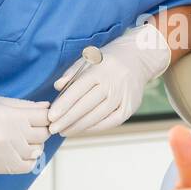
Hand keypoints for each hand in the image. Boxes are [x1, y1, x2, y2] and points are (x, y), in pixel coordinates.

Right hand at [0, 95, 49, 174]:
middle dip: (41, 128)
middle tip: (31, 126)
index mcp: (10, 115)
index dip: (45, 114)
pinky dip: (27, 159)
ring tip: (21, 138)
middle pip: (44, 134)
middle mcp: (10, 135)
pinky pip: (26, 167)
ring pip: (37, 150)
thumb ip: (24, 105)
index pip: (45, 116)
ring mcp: (5, 153)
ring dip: (34, 144)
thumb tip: (47, 107)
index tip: (40, 115)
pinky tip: (18, 151)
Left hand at [48, 22, 170, 136]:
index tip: (51, 116)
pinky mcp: (130, 107)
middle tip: (53, 128)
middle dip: (68, 119)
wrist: (139, 58)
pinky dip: (95, 127)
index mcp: (100, 69)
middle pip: (86, 105)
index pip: (78, 90)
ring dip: (79, 126)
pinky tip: (82, 130)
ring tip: (64, 131)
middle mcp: (113, 82)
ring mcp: (123, 96)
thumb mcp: (89, 59)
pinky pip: (110, 122)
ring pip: (98, 116)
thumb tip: (58, 87)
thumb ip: (72, 73)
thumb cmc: (108, 60)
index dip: (64, 105)